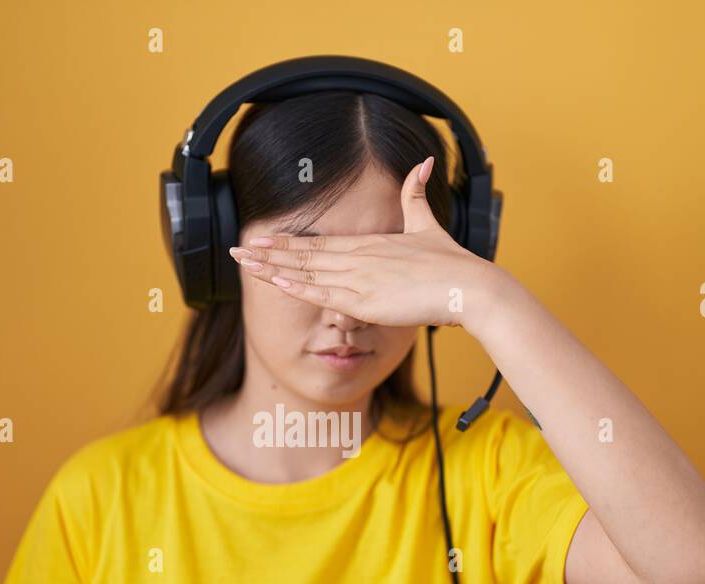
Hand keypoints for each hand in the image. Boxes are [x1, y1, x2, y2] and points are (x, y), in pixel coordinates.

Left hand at [227, 156, 515, 332]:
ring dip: (273, 269)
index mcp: (369, 244)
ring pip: (306, 273)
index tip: (262, 240)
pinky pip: (323, 295)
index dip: (287, 242)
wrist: (468, 287)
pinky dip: (297, 288)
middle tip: (236, 250)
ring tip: (244, 265)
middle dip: (267, 253)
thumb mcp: (428, 225)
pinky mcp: (365, 301)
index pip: (319, 243)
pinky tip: (275, 283)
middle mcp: (358, 258)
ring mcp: (359, 280)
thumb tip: (423, 162)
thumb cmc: (451, 263)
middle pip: (304, 255)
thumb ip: (416, 196)